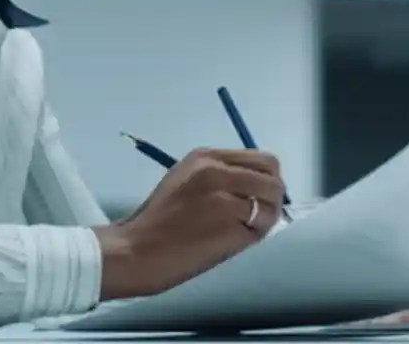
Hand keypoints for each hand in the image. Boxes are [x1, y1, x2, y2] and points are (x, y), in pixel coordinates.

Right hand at [94, 147, 284, 299]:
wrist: (135, 250)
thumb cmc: (158, 221)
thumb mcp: (186, 180)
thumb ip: (221, 176)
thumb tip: (258, 187)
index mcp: (206, 157)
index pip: (262, 160)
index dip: (267, 180)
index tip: (259, 196)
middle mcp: (218, 171)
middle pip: (273, 179)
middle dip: (272, 199)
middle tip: (258, 216)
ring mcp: (224, 198)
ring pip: (271, 206)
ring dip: (264, 221)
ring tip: (242, 231)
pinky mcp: (228, 225)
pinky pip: (259, 230)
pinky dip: (253, 238)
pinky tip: (231, 242)